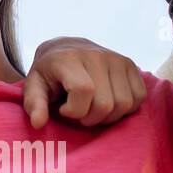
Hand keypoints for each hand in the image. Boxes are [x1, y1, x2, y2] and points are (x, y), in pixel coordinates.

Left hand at [21, 36, 146, 129]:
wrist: (65, 48)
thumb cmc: (49, 73)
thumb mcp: (34, 86)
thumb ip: (34, 104)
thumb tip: (38, 123)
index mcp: (68, 58)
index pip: (83, 91)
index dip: (74, 110)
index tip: (63, 110)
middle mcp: (96, 55)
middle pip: (105, 103)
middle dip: (90, 118)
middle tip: (79, 113)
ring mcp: (116, 58)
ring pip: (124, 103)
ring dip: (108, 116)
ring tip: (92, 109)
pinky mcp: (130, 64)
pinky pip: (139, 97)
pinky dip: (125, 108)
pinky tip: (108, 103)